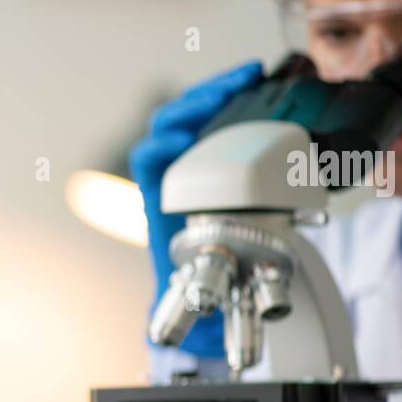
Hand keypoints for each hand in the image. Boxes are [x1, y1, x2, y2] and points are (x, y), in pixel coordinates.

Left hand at [129, 61, 262, 357]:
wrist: (203, 285)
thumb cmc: (195, 284)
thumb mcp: (187, 289)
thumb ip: (179, 298)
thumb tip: (164, 324)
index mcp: (159, 202)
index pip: (147, 160)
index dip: (159, 147)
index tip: (177, 143)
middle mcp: (169, 177)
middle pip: (169, 124)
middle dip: (197, 100)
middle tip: (234, 86)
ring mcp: (188, 164)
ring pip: (190, 115)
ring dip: (215, 90)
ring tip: (248, 77)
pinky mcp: (208, 158)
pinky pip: (212, 118)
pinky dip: (229, 99)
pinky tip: (254, 87)